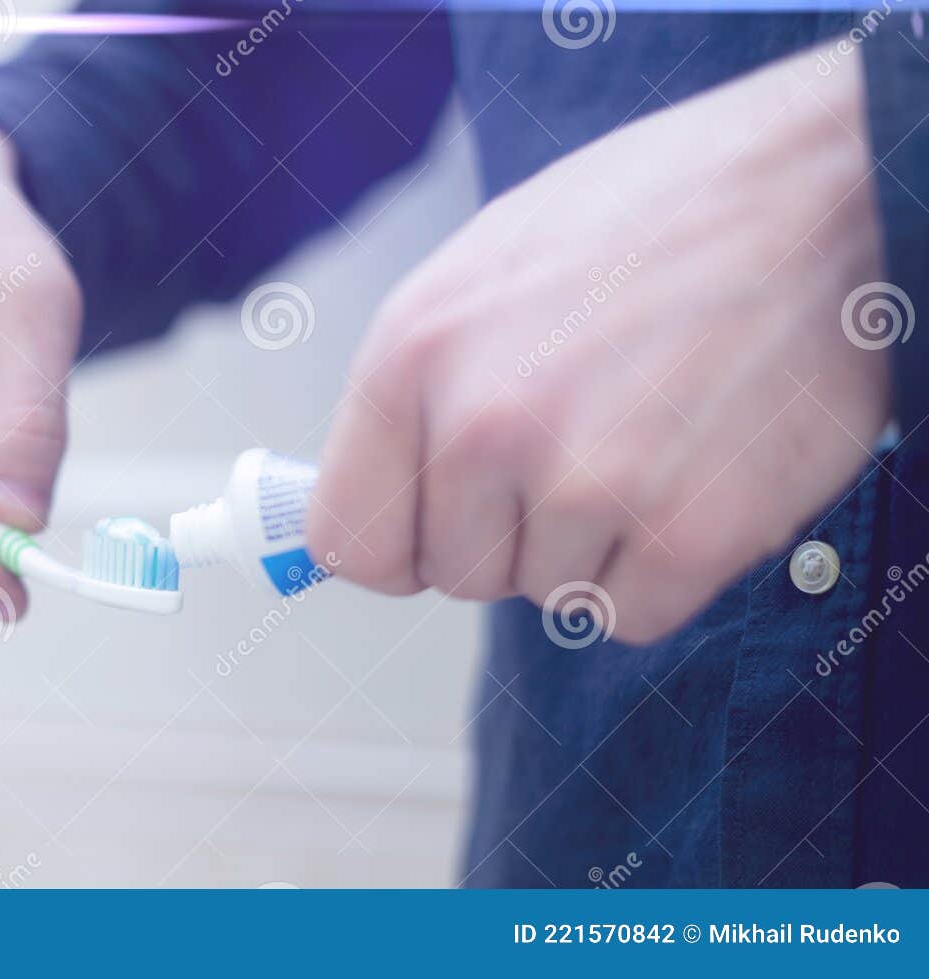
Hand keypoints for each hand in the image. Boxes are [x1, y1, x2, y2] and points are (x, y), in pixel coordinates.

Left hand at [308, 48, 888, 642]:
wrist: (821, 190)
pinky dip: (660, 568)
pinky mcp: (686, 535)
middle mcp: (482, 425)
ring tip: (648, 432)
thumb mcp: (482, 271)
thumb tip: (365, 510)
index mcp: (411, 353)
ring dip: (590, 542)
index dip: (392, 545)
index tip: (426, 534)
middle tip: (579, 443)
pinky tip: (692, 473)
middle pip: (452, 572)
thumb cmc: (649, 220)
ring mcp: (584, 484)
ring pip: (545, 593)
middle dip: (506, 531)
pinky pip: (628, 616)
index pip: (345, 536)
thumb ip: (412, 395)